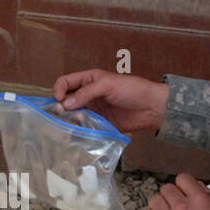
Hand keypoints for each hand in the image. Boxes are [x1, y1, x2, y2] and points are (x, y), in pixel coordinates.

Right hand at [52, 69, 169, 133]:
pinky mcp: (98, 124)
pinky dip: (79, 128)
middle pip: (66, 100)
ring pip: (72, 115)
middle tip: (63, 114)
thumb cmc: (132, 89)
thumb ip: (86, 93)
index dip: (58, 90)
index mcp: (88, 80)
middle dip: (61, 107)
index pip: (65, 82)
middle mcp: (87, 95)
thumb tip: (65, 104)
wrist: (151, 107)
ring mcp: (93, 110)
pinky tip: (82, 128)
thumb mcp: (107, 85)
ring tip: (78, 120)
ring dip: (70, 118)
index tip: (59, 100)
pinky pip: (83, 127)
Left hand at [143, 174, 209, 209]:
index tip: (186, 192)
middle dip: (172, 194)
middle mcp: (182, 208)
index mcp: (200, 200)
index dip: (185, 184)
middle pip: (166, 188)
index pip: (183, 178)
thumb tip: (202, 191)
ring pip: (154, 200)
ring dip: (160, 204)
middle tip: (177, 204)